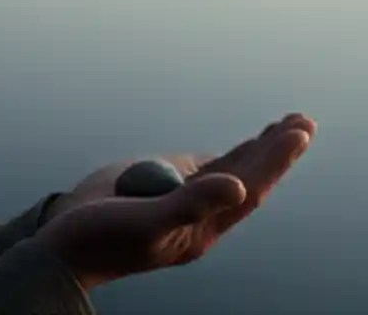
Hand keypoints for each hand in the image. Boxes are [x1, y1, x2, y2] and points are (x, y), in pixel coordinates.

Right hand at [34, 113, 315, 289]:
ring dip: (260, 148)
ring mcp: (184, 201)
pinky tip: (246, 146)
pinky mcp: (166, 190)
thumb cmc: (101, 239)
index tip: (299, 132)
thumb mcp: (146, 224)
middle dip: (277, 149)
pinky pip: (206, 170)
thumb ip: (192, 204)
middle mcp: (200, 216)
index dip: (276, 161)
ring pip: (232, 170)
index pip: (251, 189)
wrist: (63, 247)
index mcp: (202, 229)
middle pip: (250, 177)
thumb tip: (239, 188)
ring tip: (287, 125)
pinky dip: (230, 154)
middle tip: (304, 120)